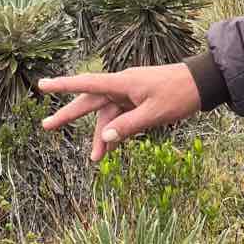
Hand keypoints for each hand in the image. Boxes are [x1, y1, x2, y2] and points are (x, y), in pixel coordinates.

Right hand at [36, 63, 202, 161]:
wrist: (201, 83)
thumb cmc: (178, 94)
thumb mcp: (153, 113)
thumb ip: (128, 126)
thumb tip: (105, 138)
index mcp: (122, 83)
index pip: (86, 84)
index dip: (63, 86)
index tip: (42, 86)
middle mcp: (121, 86)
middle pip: (90, 101)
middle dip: (69, 115)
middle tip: (46, 126)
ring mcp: (129, 93)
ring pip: (107, 115)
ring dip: (101, 136)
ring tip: (96, 160)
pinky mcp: (137, 100)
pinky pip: (120, 117)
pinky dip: (115, 132)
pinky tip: (110, 149)